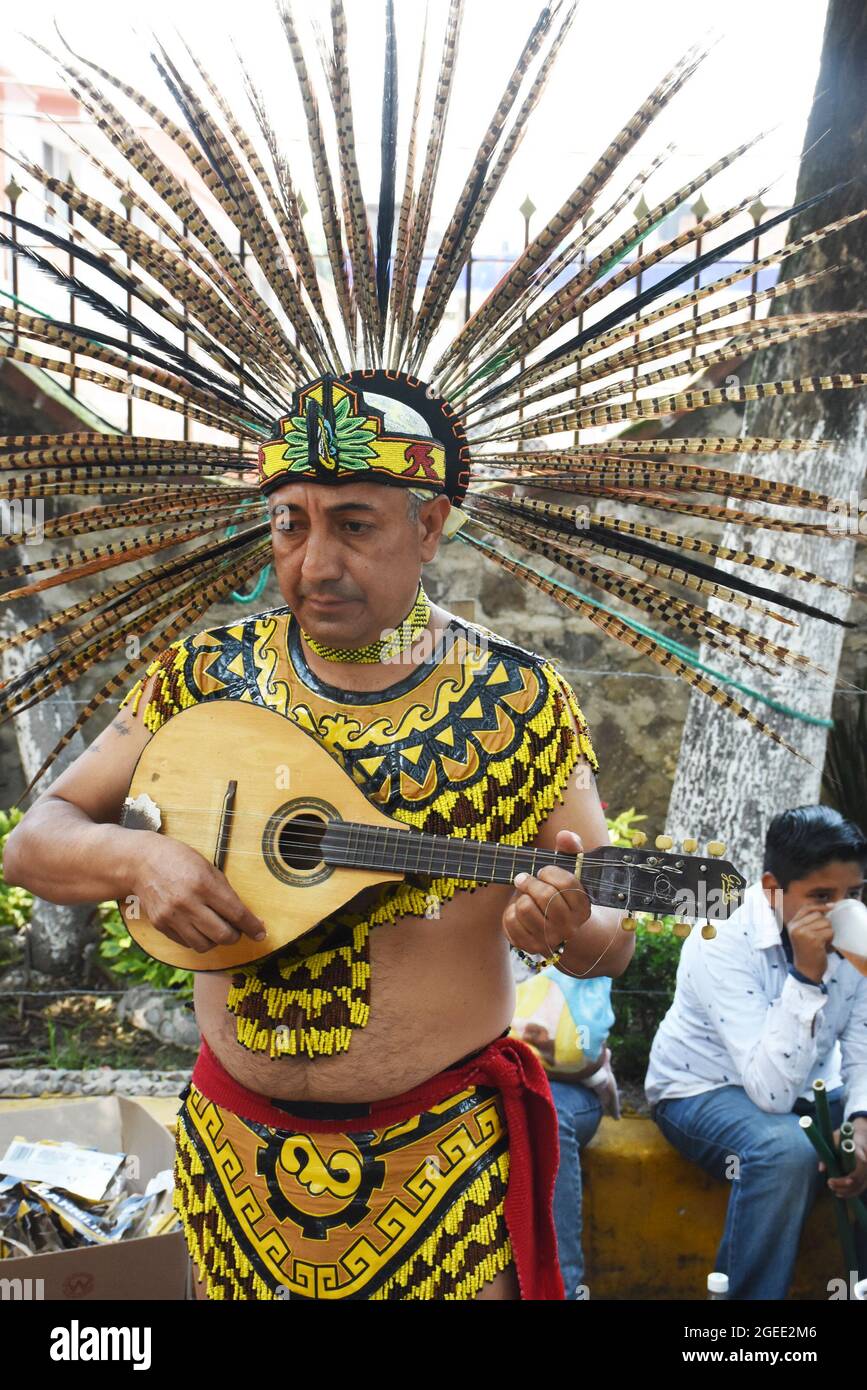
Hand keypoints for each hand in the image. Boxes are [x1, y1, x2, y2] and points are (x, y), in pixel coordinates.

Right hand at [127, 831, 265, 953]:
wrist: (141, 862)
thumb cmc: (180, 860)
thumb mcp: (208, 868)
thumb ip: (226, 892)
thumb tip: (247, 917)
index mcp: (204, 884)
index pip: (236, 914)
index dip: (252, 927)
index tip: (260, 933)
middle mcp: (188, 902)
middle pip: (223, 935)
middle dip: (235, 936)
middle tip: (236, 930)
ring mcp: (172, 916)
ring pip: (204, 945)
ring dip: (216, 941)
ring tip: (216, 929)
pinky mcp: (161, 925)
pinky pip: (187, 943)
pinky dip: (198, 939)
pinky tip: (199, 927)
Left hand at [502, 830, 590, 958]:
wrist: (558, 930)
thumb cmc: (561, 894)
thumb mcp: (569, 871)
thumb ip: (570, 850)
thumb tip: (565, 834)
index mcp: (583, 908)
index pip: (566, 884)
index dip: (549, 872)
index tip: (543, 871)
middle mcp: (569, 927)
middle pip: (545, 896)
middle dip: (530, 881)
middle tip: (524, 878)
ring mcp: (549, 940)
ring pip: (524, 908)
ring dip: (520, 897)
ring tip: (524, 896)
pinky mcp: (529, 947)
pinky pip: (510, 922)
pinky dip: (510, 913)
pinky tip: (518, 912)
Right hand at [788, 902, 833, 982]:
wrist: (806, 971)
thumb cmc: (807, 953)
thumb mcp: (802, 935)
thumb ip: (809, 922)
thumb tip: (828, 907)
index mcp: (792, 925)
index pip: (806, 908)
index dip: (819, 906)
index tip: (831, 906)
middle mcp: (796, 927)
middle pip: (818, 915)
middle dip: (824, 925)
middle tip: (821, 937)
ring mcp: (804, 933)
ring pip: (826, 923)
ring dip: (828, 933)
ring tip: (822, 942)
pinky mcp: (814, 939)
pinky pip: (830, 932)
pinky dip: (831, 939)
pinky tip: (825, 946)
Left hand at [824, 1121, 866, 1199]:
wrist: (863, 1133)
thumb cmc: (846, 1135)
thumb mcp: (835, 1138)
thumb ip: (828, 1151)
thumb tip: (821, 1169)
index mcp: (860, 1149)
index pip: (859, 1164)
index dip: (847, 1177)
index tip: (830, 1180)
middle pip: (858, 1179)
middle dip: (843, 1185)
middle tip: (829, 1184)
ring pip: (861, 1186)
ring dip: (847, 1191)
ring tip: (833, 1190)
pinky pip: (862, 1186)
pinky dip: (852, 1191)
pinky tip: (841, 1193)